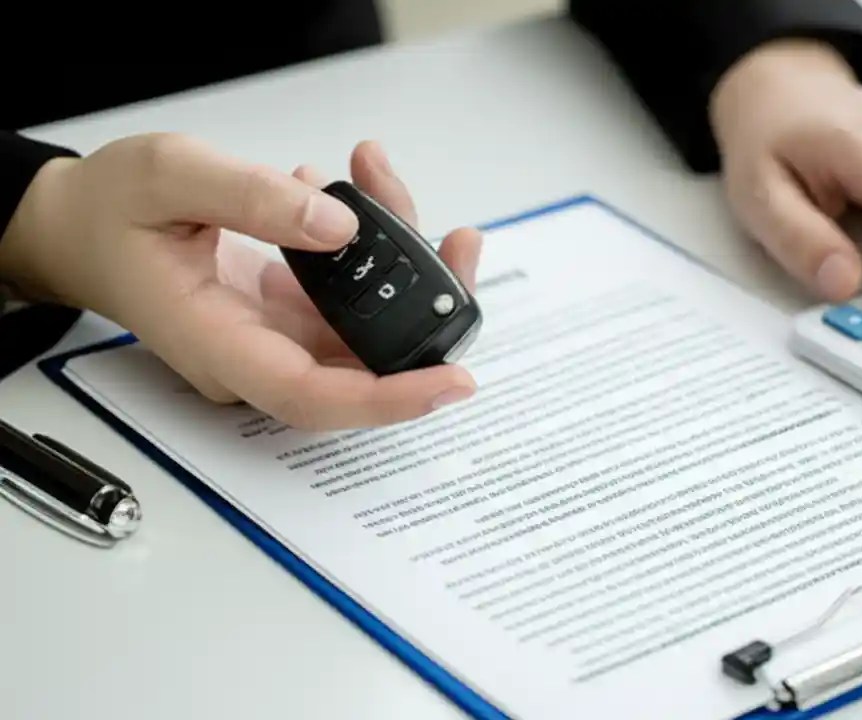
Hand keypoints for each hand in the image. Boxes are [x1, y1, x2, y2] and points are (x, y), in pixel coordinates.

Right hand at [0, 133, 481, 429]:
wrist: (80, 226)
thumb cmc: (109, 210)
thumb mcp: (170, 176)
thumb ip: (252, 198)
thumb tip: (342, 228)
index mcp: (216, 342)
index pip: (313, 395)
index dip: (388, 398)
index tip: (451, 381)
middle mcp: (255, 354)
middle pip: (361, 363)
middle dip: (425, 311)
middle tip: (460, 245)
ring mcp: (276, 337)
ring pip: (367, 323)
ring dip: (400, 260)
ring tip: (387, 180)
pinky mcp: (289, 313)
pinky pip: (352, 293)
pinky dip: (370, 243)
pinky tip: (361, 185)